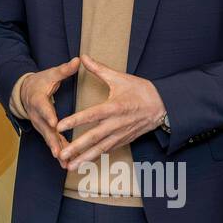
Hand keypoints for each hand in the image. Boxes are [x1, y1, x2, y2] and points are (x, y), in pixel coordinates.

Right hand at [17, 58, 79, 166]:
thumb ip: (64, 70)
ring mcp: (40, 125)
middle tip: (60, 152)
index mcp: (38, 100)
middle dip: (53, 142)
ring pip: (49, 140)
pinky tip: (67, 164)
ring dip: (57, 151)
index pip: (44, 109)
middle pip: (46, 130)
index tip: (54, 123)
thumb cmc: (39, 82)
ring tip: (65, 163)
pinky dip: (59, 152)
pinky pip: (52, 143)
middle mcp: (38, 116)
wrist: (23, 93)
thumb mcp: (50, 74)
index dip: (49, 116)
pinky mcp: (45, 131)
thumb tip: (78, 60)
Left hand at [55, 55, 165, 169]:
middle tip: (61, 154)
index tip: (59, 126)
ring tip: (69, 166)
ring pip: (100, 149)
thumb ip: (99, 69)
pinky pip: (107, 150)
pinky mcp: (123, 140)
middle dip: (77, 147)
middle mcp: (116, 124)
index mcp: (114, 107)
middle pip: (94, 137)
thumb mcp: (120, 78)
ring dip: (84, 158)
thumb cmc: (141, 90)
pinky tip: (83, 163)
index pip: (92, 115)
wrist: (163, 106)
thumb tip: (82, 57)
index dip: (75, 121)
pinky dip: (95, 157)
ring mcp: (120, 134)